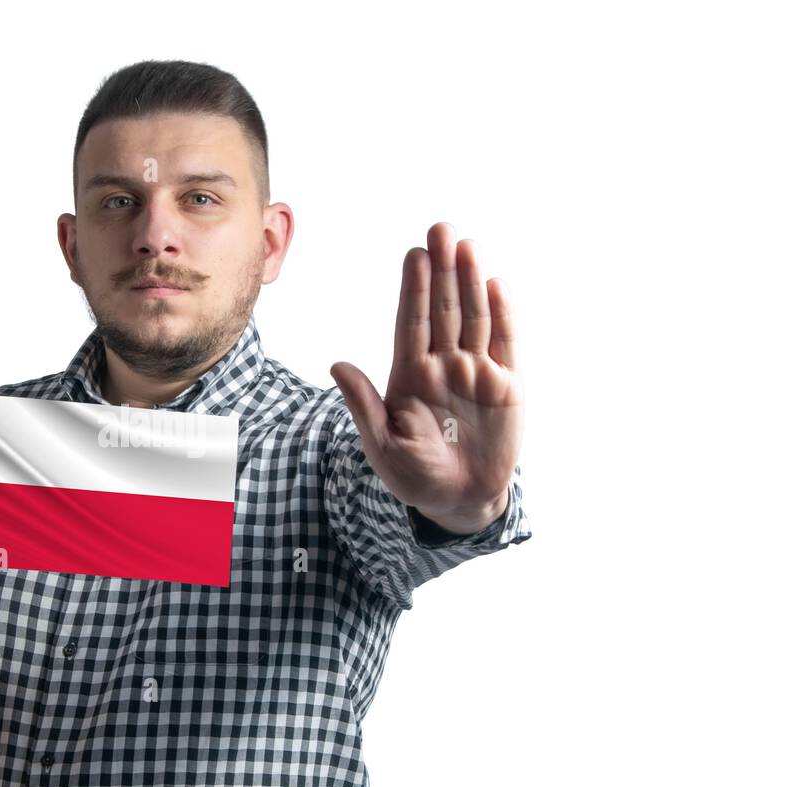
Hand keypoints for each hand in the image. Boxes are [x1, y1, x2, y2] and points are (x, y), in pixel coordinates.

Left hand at [329, 222, 522, 534]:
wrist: (457, 501)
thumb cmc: (414, 476)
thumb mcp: (382, 446)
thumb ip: (364, 405)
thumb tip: (336, 365)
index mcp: (409, 375)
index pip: (411, 323)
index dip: (413, 289)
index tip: (414, 254)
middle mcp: (443, 365)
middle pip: (443, 309)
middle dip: (442, 270)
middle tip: (441, 229)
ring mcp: (475, 372)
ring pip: (474, 318)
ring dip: (471, 282)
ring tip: (468, 246)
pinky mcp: (505, 386)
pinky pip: (505, 344)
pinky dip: (504, 316)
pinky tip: (496, 284)